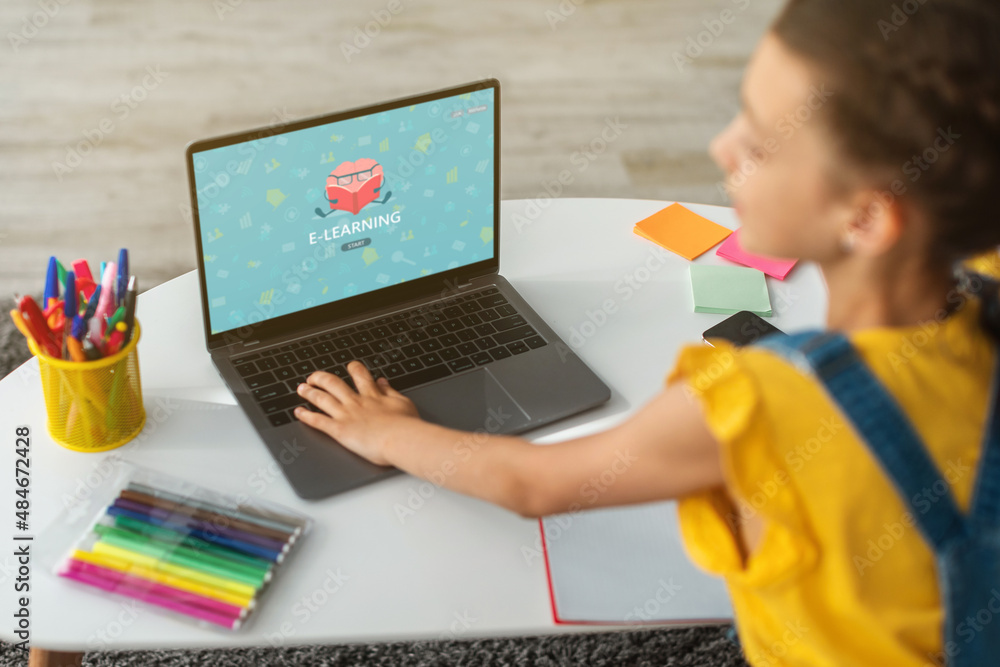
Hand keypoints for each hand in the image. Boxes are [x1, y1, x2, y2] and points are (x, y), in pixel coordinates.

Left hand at [293, 361, 419, 465]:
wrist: (401, 439)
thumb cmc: (407, 425)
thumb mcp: (403, 402)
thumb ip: (390, 391)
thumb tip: (383, 381)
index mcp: (373, 395)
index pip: (360, 375)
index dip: (353, 368)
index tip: (349, 366)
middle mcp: (356, 401)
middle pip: (333, 383)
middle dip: (321, 378)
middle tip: (314, 377)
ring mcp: (346, 414)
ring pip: (322, 398)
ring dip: (309, 392)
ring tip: (301, 389)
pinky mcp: (339, 429)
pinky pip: (318, 420)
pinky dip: (306, 416)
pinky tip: (298, 412)